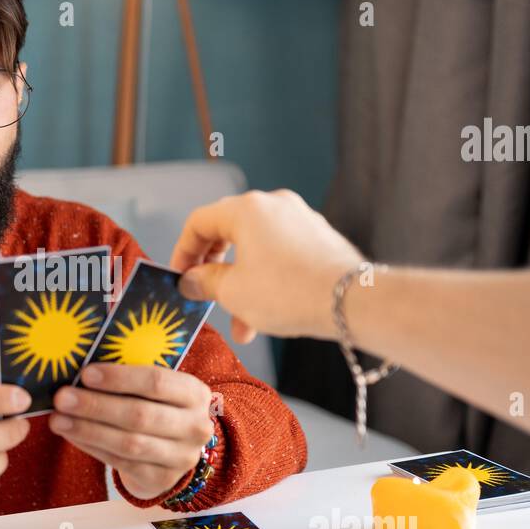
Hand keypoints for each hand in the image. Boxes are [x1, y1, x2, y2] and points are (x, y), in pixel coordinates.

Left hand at [50, 363, 212, 500]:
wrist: (171, 451)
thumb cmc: (155, 406)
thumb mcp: (154, 389)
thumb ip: (128, 376)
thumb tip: (81, 367)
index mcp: (194, 393)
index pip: (156, 382)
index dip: (119, 378)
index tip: (86, 374)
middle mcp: (195, 426)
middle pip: (140, 415)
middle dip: (96, 406)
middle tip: (62, 397)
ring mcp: (182, 457)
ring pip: (128, 443)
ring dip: (88, 429)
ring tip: (59, 419)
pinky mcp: (162, 479)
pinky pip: (121, 462)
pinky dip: (92, 447)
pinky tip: (71, 434)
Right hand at [169, 189, 362, 341]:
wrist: (350, 302)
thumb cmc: (292, 292)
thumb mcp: (233, 292)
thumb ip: (204, 282)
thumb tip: (191, 280)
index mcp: (246, 210)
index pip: (199, 222)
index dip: (183, 251)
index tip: (180, 276)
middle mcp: (274, 205)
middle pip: (228, 234)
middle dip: (214, 271)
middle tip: (205, 295)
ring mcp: (300, 219)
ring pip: (256, 250)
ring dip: (242, 284)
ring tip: (242, 323)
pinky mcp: (318, 238)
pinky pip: (281, 255)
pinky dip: (268, 280)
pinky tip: (268, 312)